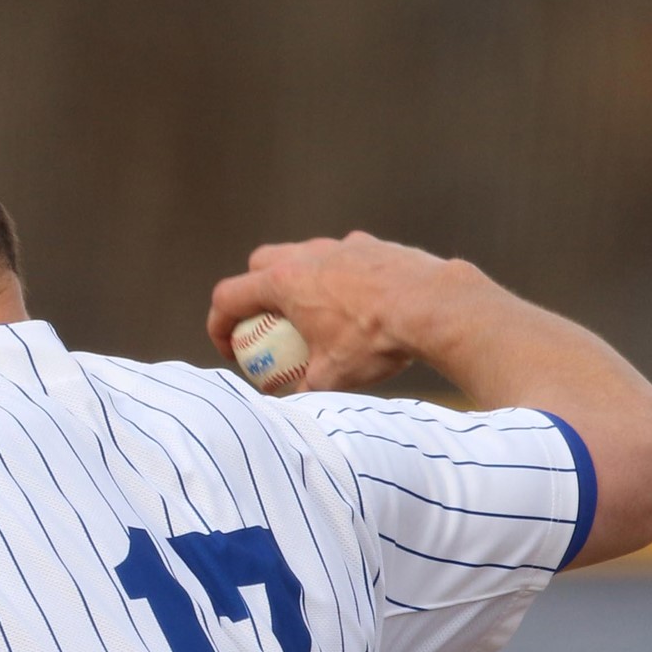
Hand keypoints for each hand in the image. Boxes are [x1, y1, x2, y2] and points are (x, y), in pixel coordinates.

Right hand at [206, 231, 467, 392]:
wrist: (433, 306)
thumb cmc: (374, 341)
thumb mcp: (330, 379)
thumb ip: (300, 391)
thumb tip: (288, 407)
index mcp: (283, 283)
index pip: (228, 296)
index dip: (218, 325)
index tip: (230, 351)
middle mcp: (306, 255)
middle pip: (259, 264)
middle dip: (252, 293)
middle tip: (263, 325)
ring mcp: (340, 245)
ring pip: (301, 255)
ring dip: (294, 281)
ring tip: (311, 314)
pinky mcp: (371, 244)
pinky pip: (340, 258)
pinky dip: (334, 278)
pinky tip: (354, 304)